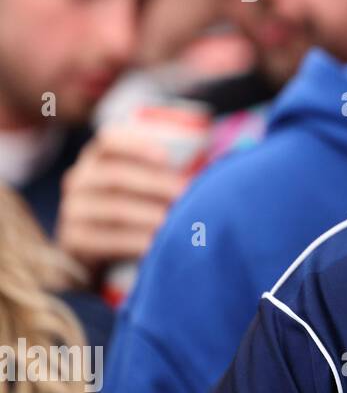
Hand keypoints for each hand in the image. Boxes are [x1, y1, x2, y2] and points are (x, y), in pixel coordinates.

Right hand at [55, 126, 189, 276]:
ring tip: (180, 223)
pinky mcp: (73, 239)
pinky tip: (159, 246)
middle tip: (189, 197)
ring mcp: (73, 209)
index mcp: (99, 157)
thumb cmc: (138, 207)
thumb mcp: (148, 184)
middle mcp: (80, 179)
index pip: (110, 140)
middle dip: (158, 185)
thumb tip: (226, 164)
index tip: (167, 156)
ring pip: (115, 209)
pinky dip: (136, 242)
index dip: (137, 145)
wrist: (99, 251)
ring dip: (152, 216)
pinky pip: (107, 239)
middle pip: (118, 176)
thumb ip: (174, 170)